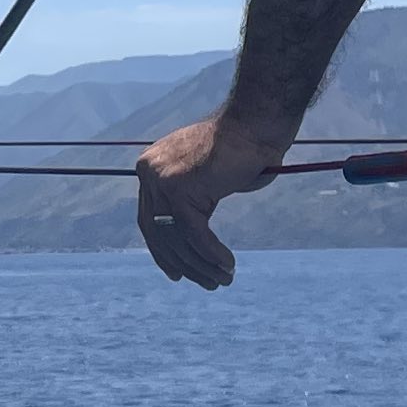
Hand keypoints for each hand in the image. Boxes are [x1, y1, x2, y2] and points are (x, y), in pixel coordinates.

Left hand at [135, 112, 286, 289]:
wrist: (256, 123)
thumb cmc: (241, 149)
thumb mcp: (204, 176)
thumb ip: (191, 200)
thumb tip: (187, 239)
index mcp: (151, 168)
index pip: (149, 219)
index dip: (163, 250)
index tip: (177, 271)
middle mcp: (149, 173)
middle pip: (157, 231)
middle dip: (181, 261)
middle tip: (205, 283)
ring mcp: (162, 180)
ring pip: (176, 236)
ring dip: (201, 264)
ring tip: (222, 279)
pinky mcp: (181, 190)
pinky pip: (194, 233)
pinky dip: (211, 253)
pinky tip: (227, 265)